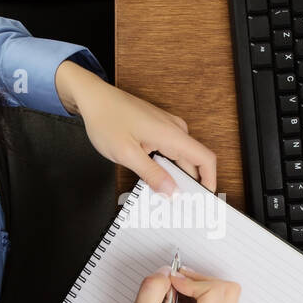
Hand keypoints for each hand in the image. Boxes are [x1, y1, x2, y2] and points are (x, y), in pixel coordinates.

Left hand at [55, 59, 216, 194]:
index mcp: (171, 134)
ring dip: (176, 176)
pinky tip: (156, 178)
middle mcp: (174, 129)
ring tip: (165, 196)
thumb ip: (152, 174)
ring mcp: (167, 127)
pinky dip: (167, 166)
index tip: (204, 199)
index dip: (210, 180)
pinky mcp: (158, 128)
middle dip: (189, 184)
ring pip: (180, 157)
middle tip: (179, 206)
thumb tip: (172, 191)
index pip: (206, 158)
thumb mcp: (127, 153)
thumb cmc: (106, 119)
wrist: (93, 97)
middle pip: (193, 161)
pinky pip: (170, 150)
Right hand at [112, 265, 240, 302]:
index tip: (171, 284)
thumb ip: (153, 288)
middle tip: (176, 284)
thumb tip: (168, 272)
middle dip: (201, 280)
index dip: (192, 280)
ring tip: (175, 296)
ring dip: (200, 287)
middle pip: (228, 290)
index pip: (215, 290)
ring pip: (224, 294)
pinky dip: (199, 296)